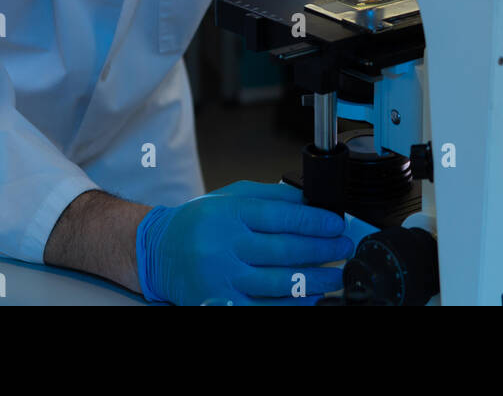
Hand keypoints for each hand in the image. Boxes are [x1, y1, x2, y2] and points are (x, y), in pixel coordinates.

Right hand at [136, 180, 354, 304]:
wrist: (158, 252)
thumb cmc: (199, 222)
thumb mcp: (232, 196)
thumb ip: (273, 196)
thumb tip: (313, 201)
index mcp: (230, 214)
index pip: (281, 217)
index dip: (315, 221)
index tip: (337, 224)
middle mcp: (226, 246)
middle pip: (285, 250)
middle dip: (322, 250)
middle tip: (344, 248)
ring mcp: (223, 278)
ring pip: (278, 282)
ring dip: (315, 280)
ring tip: (336, 275)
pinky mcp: (220, 302)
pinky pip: (264, 307)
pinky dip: (291, 304)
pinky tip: (310, 297)